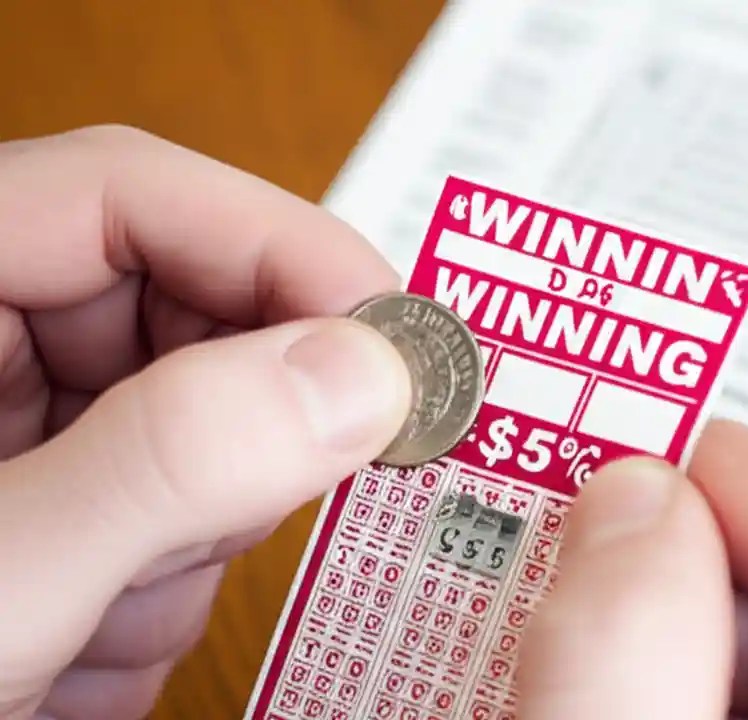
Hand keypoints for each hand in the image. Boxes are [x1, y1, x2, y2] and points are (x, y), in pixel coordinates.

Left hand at [0, 126, 411, 718]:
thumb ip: (167, 462)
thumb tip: (364, 369)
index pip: (122, 194)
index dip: (276, 247)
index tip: (394, 342)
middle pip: (175, 304)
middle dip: (241, 419)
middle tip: (280, 505)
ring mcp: (4, 425)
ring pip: (193, 418)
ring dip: (194, 529)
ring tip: (102, 626)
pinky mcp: (40, 500)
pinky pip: (166, 502)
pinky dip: (162, 583)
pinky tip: (84, 652)